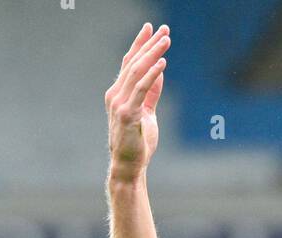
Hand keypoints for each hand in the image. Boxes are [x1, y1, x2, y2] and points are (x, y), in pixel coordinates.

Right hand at [106, 22, 169, 183]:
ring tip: (166, 40)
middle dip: (149, 44)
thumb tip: (159, 72)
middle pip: (134, 62)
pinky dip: (152, 75)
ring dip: (153, 54)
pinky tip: (162, 63)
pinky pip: (141, 90)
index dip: (140, 44)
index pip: (129, 63)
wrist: (128, 167)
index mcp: (118, 93)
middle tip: (163, 29)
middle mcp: (115, 94)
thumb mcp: (147, 113)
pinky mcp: (127, 114)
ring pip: (137, 72)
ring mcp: (119, 103)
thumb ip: (152, 94)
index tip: (150, 28)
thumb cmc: (137, 143)